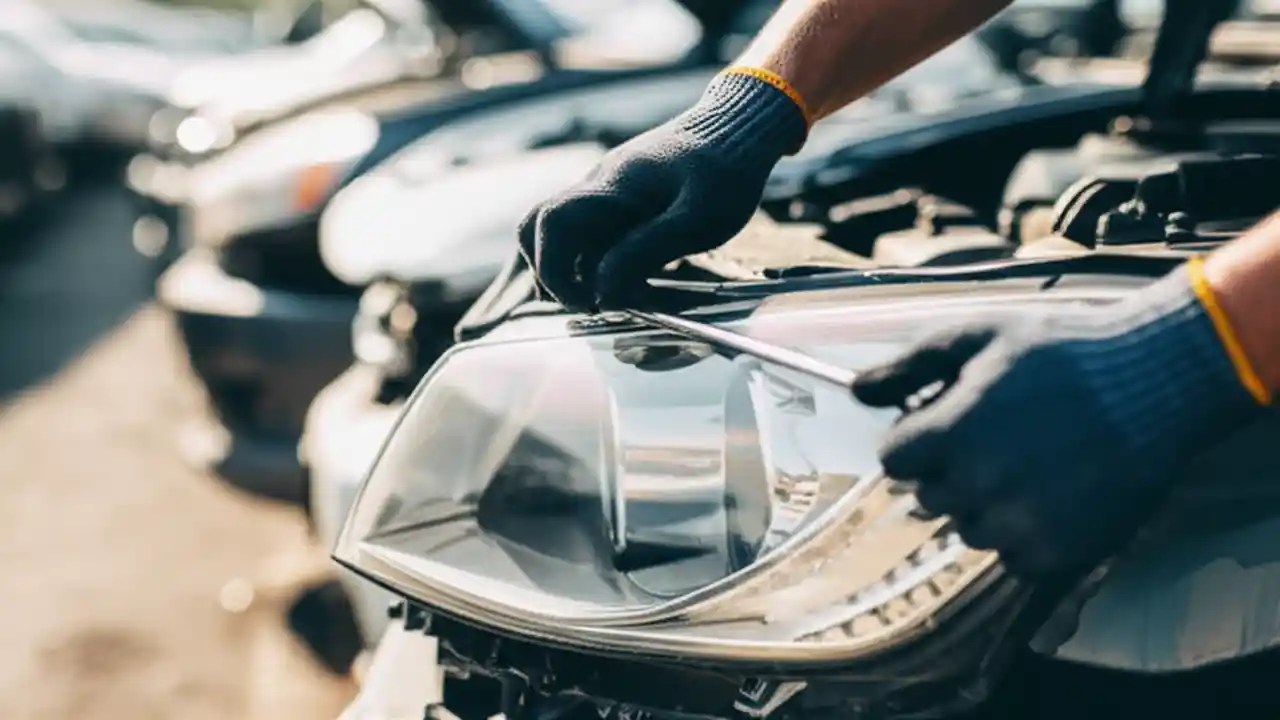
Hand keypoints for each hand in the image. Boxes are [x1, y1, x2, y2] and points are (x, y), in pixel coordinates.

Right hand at [518, 71, 806, 309]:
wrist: (738, 126)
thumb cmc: (726, 171)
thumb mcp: (697, 218)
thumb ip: (645, 251)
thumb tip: (603, 290)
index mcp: (611, 188)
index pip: (551, 225)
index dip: (555, 271)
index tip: (590, 302)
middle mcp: (598, 186)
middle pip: (540, 229)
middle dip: (555, 274)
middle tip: (593, 303)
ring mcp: (606, 192)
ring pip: (564, 235)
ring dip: (576, 270)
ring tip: (614, 295)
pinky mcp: (621, 200)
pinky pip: (592, 233)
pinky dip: (600, 261)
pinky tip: (634, 277)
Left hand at [852, 266, 1261, 577]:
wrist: (1159, 381)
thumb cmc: (1065, 349)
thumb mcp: (980, 335)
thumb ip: (911, 365)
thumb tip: (857, 391)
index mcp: (949, 434)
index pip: (895, 460)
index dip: (917, 441)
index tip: (947, 425)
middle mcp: (976, 487)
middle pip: (930, 497)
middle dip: (953, 470)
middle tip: (1001, 439)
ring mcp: (1017, 525)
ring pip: (971, 529)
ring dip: (989, 504)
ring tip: (1035, 462)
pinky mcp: (1057, 554)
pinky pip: (1014, 558)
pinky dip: (1028, 534)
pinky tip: (1058, 492)